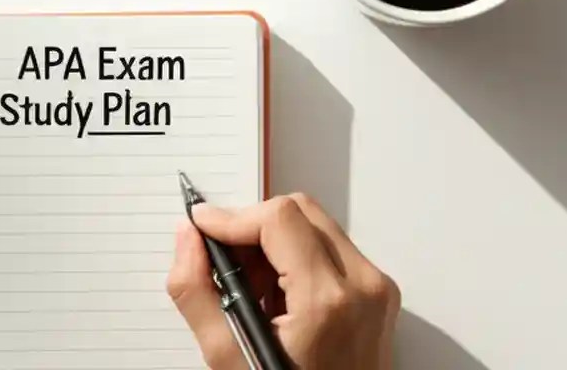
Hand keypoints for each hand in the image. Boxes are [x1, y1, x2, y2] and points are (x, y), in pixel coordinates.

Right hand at [167, 194, 399, 369]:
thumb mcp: (228, 358)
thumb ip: (197, 292)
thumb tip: (188, 237)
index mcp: (327, 301)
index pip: (278, 218)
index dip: (232, 218)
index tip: (203, 227)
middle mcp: (363, 286)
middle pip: (299, 211)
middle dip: (253, 228)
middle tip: (226, 265)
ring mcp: (376, 289)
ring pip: (315, 225)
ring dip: (274, 244)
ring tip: (254, 292)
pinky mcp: (378, 293)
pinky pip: (331, 248)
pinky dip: (296, 258)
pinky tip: (278, 299)